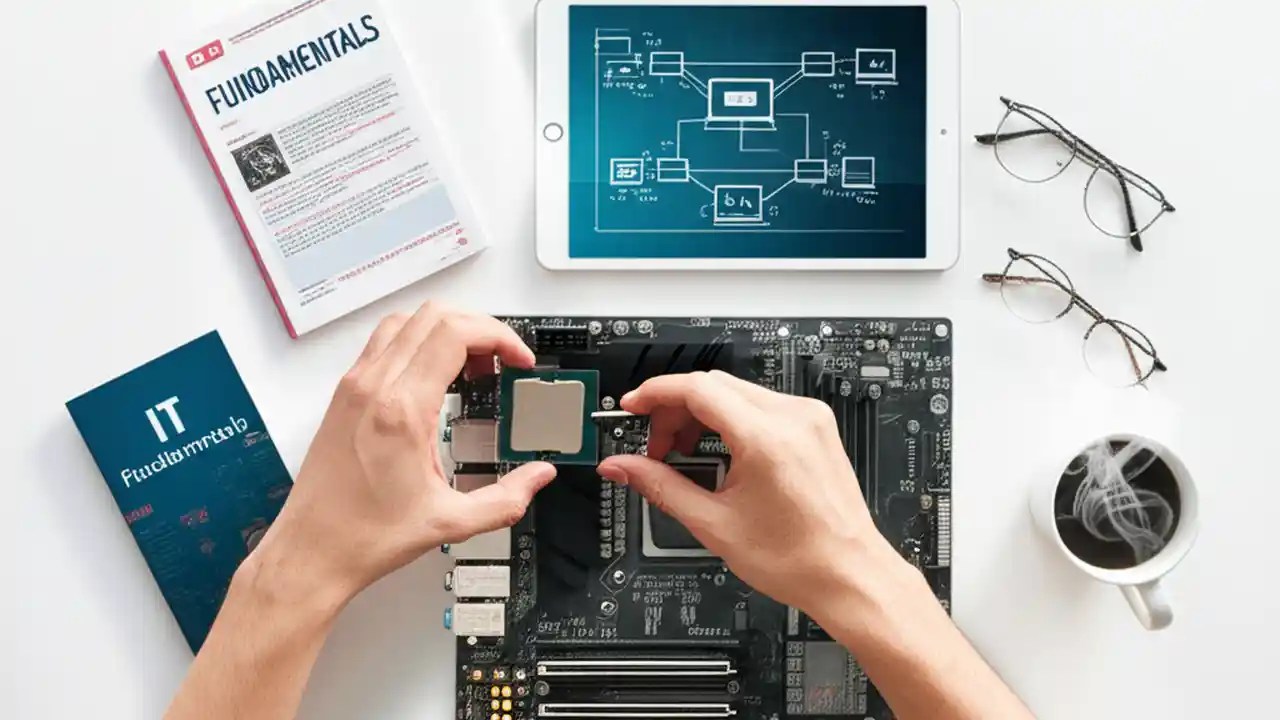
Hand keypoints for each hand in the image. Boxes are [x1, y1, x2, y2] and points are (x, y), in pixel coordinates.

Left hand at [254, 305, 555, 604]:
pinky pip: (385, 342)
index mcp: (400, 410)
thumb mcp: (450, 522)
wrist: (311, 551)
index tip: (516, 359)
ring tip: (471, 365)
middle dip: (480, 328)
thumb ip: (505, 499)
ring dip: (446, 330)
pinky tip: (435, 379)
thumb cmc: (363, 536)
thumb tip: (537, 477)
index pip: (454, 333)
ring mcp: (354, 386)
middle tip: (501, 360)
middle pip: (433, 316)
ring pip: (406, 321)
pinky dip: (418, 343)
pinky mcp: (344, 394)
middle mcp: (372, 387)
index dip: (498, 336)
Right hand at [596, 371, 904, 615]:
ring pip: (736, 392)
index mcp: (767, 438)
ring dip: (701, 413)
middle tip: (654, 445)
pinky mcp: (815, 427)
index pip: (697, 389)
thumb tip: (623, 467)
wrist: (848, 575)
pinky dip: (730, 419)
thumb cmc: (798, 559)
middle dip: (674, 409)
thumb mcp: (714, 524)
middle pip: (714, 385)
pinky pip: (761, 405)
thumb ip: (661, 487)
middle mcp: (793, 418)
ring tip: (683, 452)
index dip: (655, 394)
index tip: (633, 407)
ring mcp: (809, 419)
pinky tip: (718, 449)